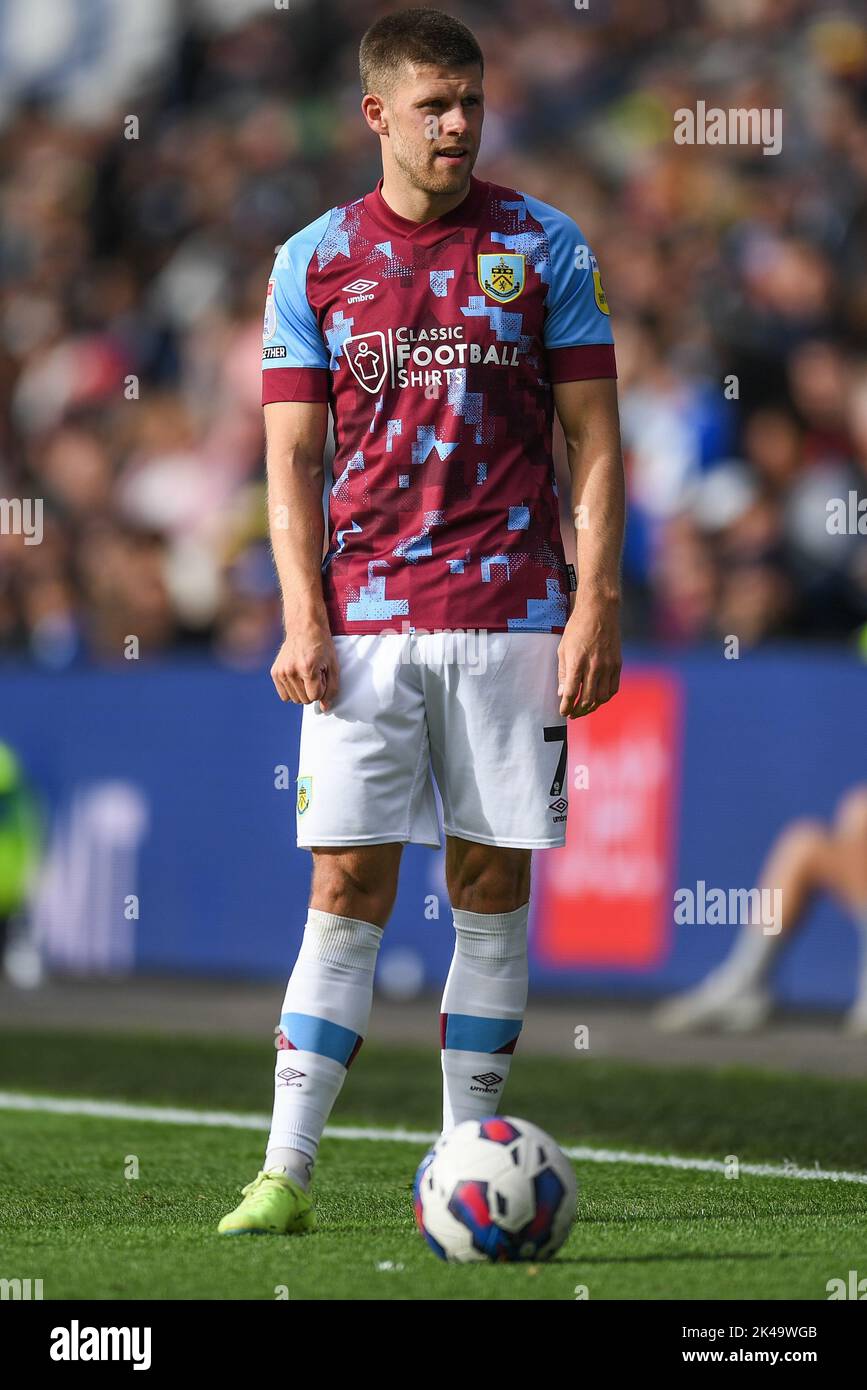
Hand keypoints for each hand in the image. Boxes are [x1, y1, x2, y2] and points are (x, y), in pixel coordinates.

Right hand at [271, 625, 339, 711]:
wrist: (304, 628)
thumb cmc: (322, 646)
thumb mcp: (333, 666)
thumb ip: (331, 689)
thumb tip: (324, 708)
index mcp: (307, 669)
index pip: (315, 697)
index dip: (321, 688)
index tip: (322, 674)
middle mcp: (291, 671)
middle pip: (304, 700)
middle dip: (312, 690)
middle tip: (314, 673)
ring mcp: (281, 672)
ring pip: (294, 700)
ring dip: (302, 691)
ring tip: (306, 674)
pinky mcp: (275, 672)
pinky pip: (284, 695)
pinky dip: (292, 690)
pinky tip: (297, 677)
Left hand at [557, 596, 620, 717]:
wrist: (600, 612)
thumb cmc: (577, 628)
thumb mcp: (563, 649)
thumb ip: (563, 673)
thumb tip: (563, 693)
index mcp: (577, 662)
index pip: (572, 693)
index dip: (566, 706)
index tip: (563, 712)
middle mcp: (594, 667)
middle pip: (587, 699)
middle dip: (578, 711)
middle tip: (572, 714)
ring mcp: (608, 666)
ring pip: (602, 697)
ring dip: (592, 706)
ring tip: (585, 708)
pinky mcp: (617, 664)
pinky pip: (613, 688)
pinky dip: (606, 697)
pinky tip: (599, 697)